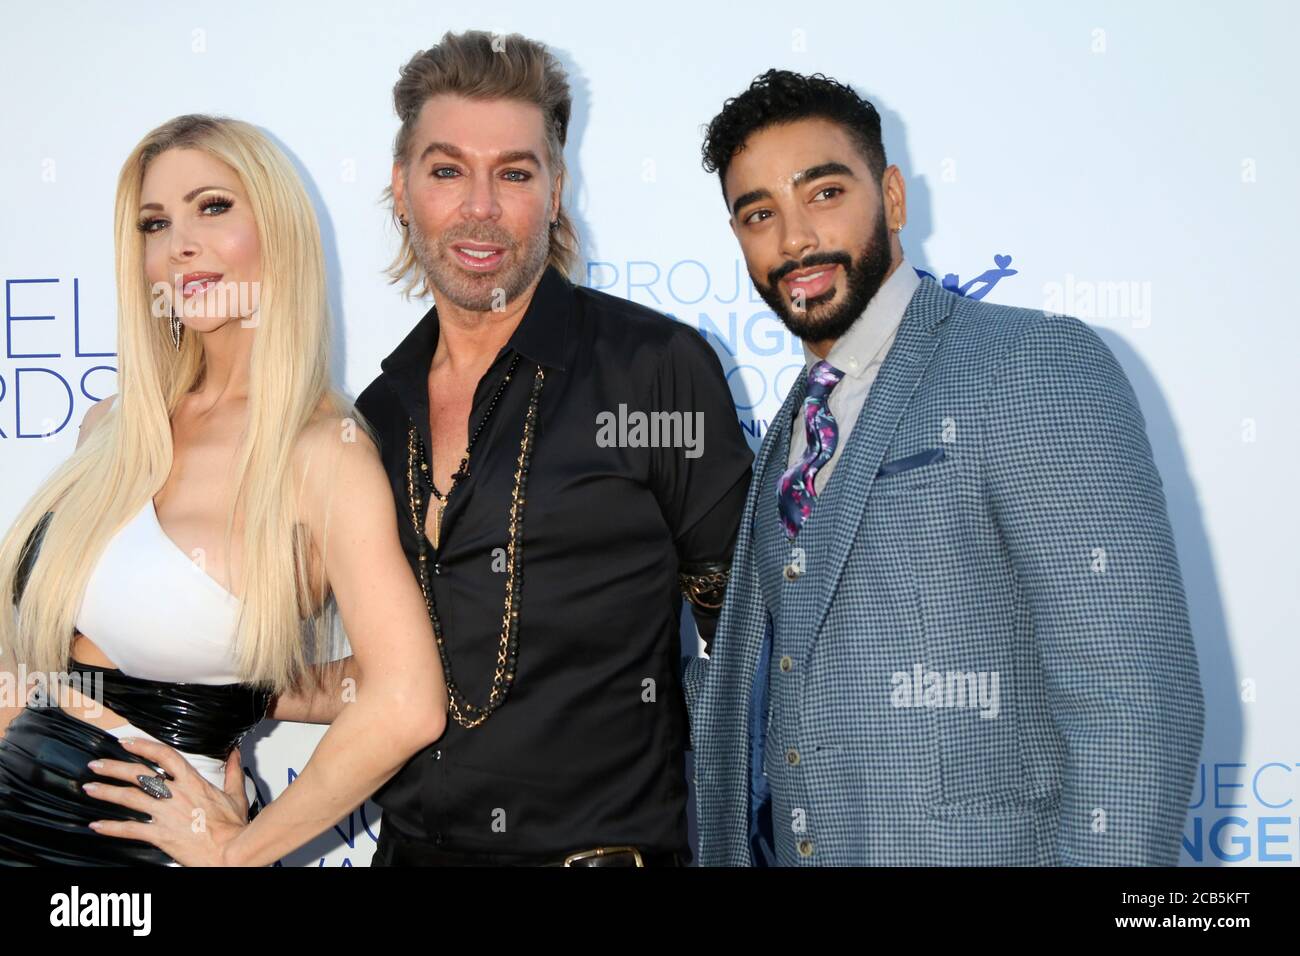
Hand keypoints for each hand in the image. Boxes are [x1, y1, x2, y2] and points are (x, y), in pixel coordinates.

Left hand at [83, 739, 250, 865]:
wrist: (231, 852)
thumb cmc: (234, 828)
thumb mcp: (236, 795)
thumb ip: (233, 772)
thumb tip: (234, 754)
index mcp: (193, 782)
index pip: (164, 755)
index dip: (143, 746)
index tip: (126, 742)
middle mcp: (175, 795)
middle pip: (138, 774)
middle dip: (114, 767)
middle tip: (96, 764)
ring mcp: (165, 814)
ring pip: (129, 798)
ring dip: (106, 792)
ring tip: (90, 787)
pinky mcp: (160, 835)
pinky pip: (130, 829)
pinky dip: (111, 827)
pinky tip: (97, 825)